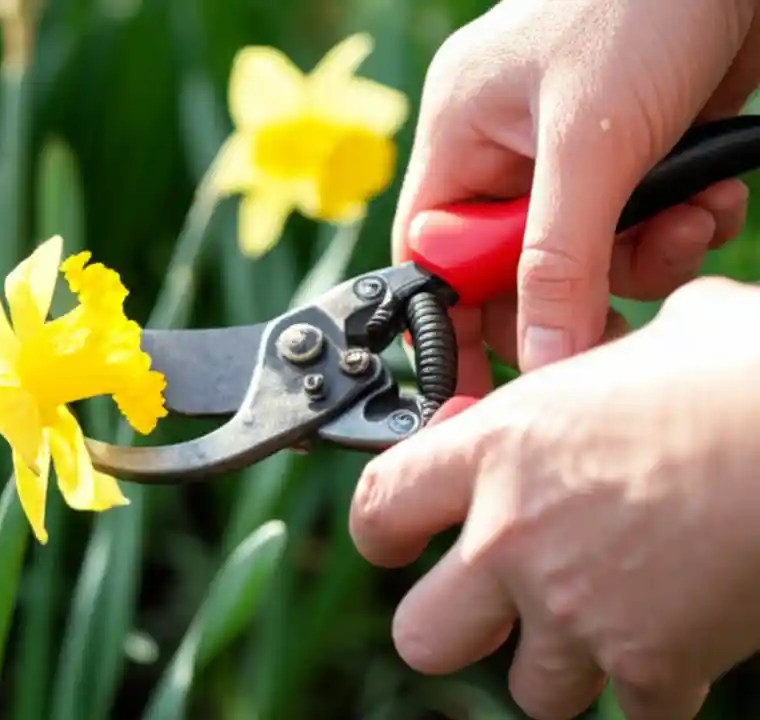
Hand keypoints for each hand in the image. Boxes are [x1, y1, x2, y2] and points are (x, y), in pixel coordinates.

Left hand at [350, 277, 759, 718]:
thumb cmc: (743, 373)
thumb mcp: (650, 343)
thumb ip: (597, 372)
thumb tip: (610, 364)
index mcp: (497, 448)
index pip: (379, 507)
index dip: (383, 531)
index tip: (400, 541)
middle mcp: (513, 537)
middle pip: (422, 635)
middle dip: (458, 628)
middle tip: (501, 603)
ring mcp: (576, 611)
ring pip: (528, 689)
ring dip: (561, 663)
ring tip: (606, 619)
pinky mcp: (652, 666)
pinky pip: (629, 711)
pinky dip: (652, 687)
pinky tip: (680, 639)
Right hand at [393, 0, 758, 391]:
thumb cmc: (643, 4)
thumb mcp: (590, 147)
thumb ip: (558, 263)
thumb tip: (537, 358)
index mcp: (460, 134)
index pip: (431, 255)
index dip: (454, 323)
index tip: (486, 387)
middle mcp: (507, 146)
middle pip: (515, 267)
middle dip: (578, 287)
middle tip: (621, 308)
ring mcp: (574, 150)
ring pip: (588, 254)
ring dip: (646, 256)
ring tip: (690, 221)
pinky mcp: (636, 148)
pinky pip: (640, 223)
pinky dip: (680, 224)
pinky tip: (714, 198)